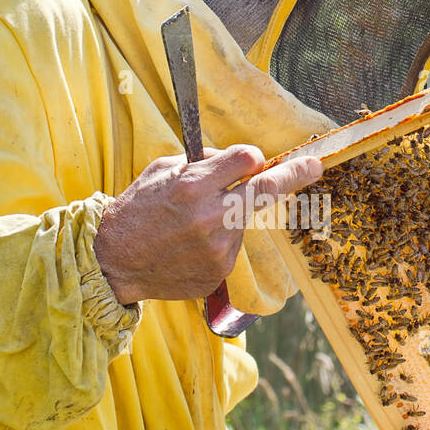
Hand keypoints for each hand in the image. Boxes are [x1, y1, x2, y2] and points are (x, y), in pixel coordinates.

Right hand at [94, 144, 322, 304]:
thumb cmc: (134, 211)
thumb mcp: (160, 171)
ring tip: (190, 225)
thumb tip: (233, 161)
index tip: (252, 161)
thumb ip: (200, 163)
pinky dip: (218, 240)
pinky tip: (189, 245)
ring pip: (243, 220)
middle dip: (296, 174)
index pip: (247, 159)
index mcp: (193, 185)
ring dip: (229, 215)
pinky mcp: (219, 271)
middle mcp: (210, 216)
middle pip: (267, 189)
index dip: (249, 158)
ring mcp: (218, 248)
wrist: (113, 264)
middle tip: (316, 165)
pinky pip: (231, 246)